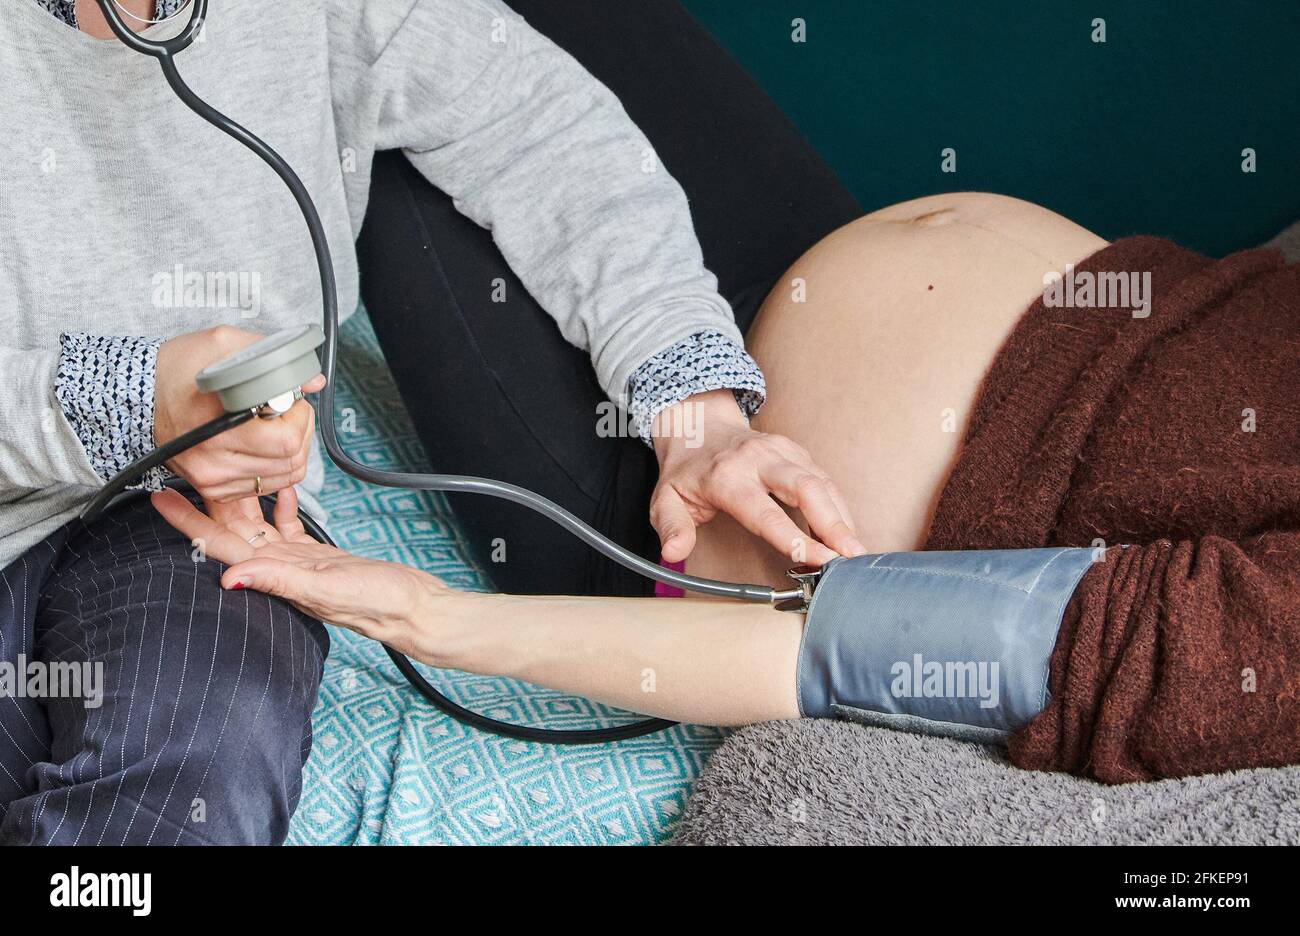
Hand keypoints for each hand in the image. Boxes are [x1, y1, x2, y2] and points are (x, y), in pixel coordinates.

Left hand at [151, 486, 466, 665]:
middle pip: (229, 532)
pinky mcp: (319, 556)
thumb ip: (279, 581)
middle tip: (179, 473)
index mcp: (276, 576)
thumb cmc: (376, 604)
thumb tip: (228, 577)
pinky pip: (290, 528)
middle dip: (202, 504)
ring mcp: (298, 562)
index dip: (189, 522)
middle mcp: (280, 569)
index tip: (161, 497)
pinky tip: (280, 489)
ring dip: (237, 500)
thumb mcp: (325, 588)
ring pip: (256, 526)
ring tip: (219, 474)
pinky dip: (281, 506)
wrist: (411, 608)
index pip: (220, 545)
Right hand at [155, 325, 325, 503]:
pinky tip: (263, 443)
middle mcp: (214, 464)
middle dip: (301, 431)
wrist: (138, 396)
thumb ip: (271, 357)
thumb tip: (312, 381)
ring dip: (292, 449)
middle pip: (291, 462)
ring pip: (285, 477)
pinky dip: (276, 466)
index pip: (286, 441)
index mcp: (217, 430)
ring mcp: (213, 481)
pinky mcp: (214, 489)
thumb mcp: (223, 343)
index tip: (290, 399)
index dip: (300, 417)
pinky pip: (265, 486)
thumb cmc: (175, 369)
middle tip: (288, 410)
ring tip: (276, 425)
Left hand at [649, 390, 865, 565]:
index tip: (817, 559)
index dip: (793, 537)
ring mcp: (782, 451)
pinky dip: (839, 506)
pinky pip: (824, 479)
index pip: (765, 512)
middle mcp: (759, 460)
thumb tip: (673, 552)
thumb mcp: (665, 499)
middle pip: (807, 489)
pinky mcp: (796, 452)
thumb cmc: (686, 471)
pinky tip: (846, 532)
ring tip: (856, 551)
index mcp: (727, 477)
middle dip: (834, 524)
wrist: (698, 427)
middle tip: (852, 556)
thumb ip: (671, 527)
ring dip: (842, 518)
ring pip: (822, 483)